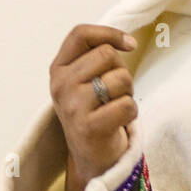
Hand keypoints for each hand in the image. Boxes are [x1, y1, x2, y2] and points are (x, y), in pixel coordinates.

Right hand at [48, 24, 138, 190]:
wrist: (92, 157)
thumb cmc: (97, 112)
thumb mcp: (89, 80)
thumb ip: (99, 56)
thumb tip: (128, 41)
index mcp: (58, 69)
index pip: (80, 35)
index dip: (109, 34)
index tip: (130, 44)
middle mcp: (60, 85)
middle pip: (106, 55)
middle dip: (122, 71)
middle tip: (114, 93)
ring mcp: (72, 106)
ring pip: (121, 78)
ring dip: (128, 93)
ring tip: (114, 108)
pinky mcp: (89, 127)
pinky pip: (127, 104)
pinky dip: (131, 113)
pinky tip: (118, 123)